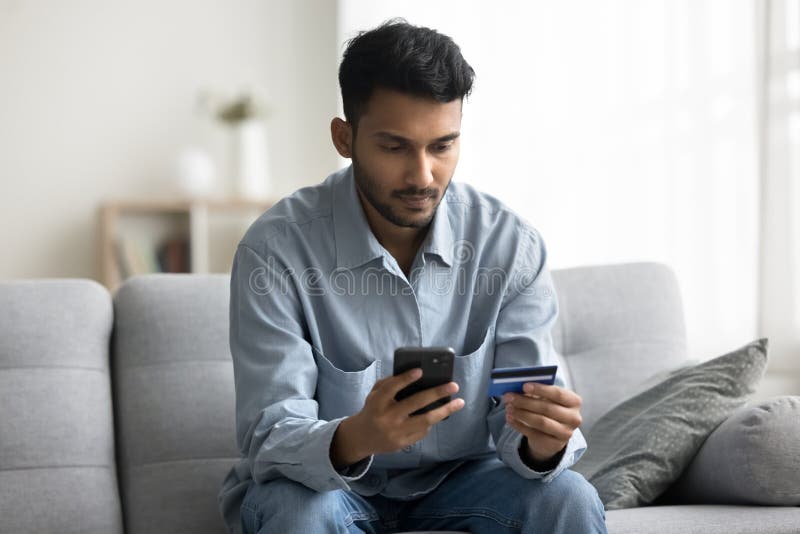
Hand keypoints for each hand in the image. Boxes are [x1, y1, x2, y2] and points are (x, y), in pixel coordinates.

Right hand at [331, 368, 464, 467]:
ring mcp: (395, 433)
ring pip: (425, 420)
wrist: (362, 437)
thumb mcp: (374, 394)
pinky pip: (422, 431)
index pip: (391, 388)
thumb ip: (390, 384)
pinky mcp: (402, 444)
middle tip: (453, 385)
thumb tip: (417, 375)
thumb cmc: (373, 409)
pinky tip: (439, 414)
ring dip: (444, 410)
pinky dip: (432, 421)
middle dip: (436, 393)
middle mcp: (386, 418)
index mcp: (377, 403)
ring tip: (459, 402)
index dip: (405, 379)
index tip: (420, 371)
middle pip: (415, 403)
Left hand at [503, 382, 581, 463]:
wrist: (554, 434)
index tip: (524, 386)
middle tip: (509, 397)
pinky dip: (519, 425)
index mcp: (574, 402)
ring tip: (509, 408)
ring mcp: (565, 433)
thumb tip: (517, 386)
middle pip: (547, 408)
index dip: (540, 389)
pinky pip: (533, 434)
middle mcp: (573, 418)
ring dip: (521, 414)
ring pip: (540, 422)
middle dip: (525, 402)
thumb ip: (538, 391)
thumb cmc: (550, 409)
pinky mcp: (554, 445)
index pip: (558, 394)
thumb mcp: (549, 398)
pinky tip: (510, 418)